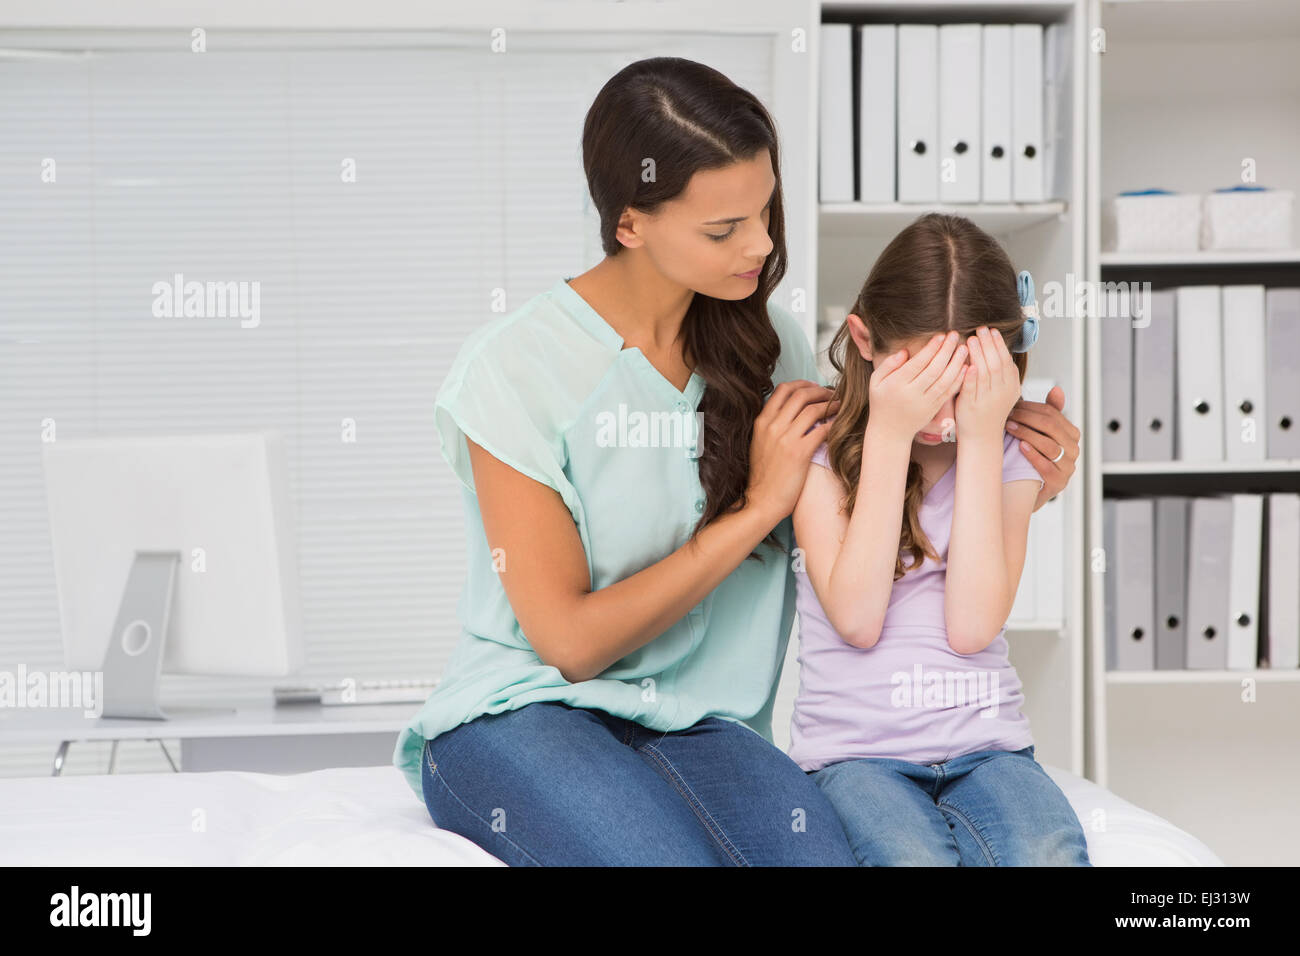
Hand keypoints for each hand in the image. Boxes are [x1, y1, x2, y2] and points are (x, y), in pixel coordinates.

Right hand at [745, 380, 840, 520]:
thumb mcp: (760, 444)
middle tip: (832, 395)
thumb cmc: (763, 477)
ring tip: (841, 407)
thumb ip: (772, 426)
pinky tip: (840, 425)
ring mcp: (785, 438)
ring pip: (813, 409)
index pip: (783, 389)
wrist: (761, 501)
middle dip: (820, 391)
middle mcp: (772, 426)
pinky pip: (822, 429)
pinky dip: (834, 424)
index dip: (803, 384)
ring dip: (831, 405)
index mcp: (762, 421)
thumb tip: (792, 413)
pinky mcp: (799, 453)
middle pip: (800, 394)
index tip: (815, 387)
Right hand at [866, 330, 967, 443]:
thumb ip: (888, 365)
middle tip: (955, 336)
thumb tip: (905, 351)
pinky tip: (966, 367)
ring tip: (964, 348)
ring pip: (944, 381)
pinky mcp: (934, 409)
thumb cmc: (881, 402)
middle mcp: (912, 394)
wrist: (890, 432)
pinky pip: (948, 393)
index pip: (917, 363)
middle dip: (946, 351)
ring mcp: (925, 403)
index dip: (930, 349)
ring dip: (956, 363)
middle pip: (934, 370)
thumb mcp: (876, 382)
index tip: (940, 335)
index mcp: (897, 384)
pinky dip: (958, 380)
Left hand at [953, 326, 1021, 441]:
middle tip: (981, 329)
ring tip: (971, 340)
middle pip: (996, 363)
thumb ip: (1004, 372)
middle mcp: (1001, 393)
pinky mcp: (971, 406)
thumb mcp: (1004, 391)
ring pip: (984, 373)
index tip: (992, 330)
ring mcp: (986, 400)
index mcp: (1011, 387)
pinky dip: (970, 376)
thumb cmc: (990, 410)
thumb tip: (999, 347)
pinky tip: (967, 364)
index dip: (999, 344)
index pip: (1006, 360)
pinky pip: (971, 388)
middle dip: (988, 344)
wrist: (982, 436)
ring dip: (978, 354)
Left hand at [1005, 385, 1080, 509]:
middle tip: (1008, 415)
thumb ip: (1051, 412)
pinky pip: (1047, 467)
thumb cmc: (1034, 457)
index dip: (1032, 408)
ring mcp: (1068, 468)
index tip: (1013, 405)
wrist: (1026, 491)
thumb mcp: (1041, 434)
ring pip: (1050, 446)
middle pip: (1052, 428)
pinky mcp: (1059, 483)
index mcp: (1071, 434)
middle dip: (1028, 419)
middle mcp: (1074, 450)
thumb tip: (1057, 389)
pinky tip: (1020, 447)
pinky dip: (1033, 456)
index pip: (1053, 414)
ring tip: (1010, 428)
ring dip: (1027, 434)